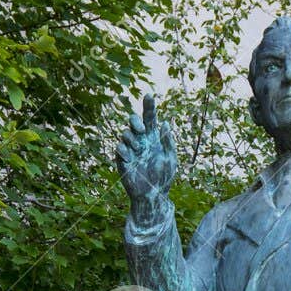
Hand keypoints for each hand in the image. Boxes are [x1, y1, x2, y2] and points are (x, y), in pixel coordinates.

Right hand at [116, 94, 177, 223]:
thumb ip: (168, 142)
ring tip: (139, 150)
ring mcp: (130, 149)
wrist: (153, 195)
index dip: (149, 106)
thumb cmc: (164, 178)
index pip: (150, 118)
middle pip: (133, 121)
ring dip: (131, 138)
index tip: (149, 95)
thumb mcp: (171, 159)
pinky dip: (124, 150)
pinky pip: (119, 148)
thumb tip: (165, 124)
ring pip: (125, 133)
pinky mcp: (122, 160)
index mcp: (153, 138)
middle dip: (135, 121)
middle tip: (142, 130)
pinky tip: (130, 157)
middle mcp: (140, 140)